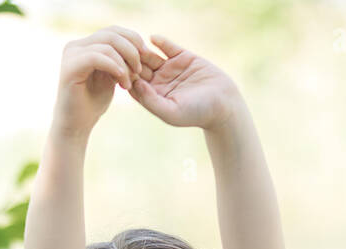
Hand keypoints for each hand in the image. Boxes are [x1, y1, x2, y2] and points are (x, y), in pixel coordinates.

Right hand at [53, 26, 155, 136]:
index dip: (133, 40)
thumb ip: (119, 60)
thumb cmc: (93, 102)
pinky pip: (96, 57)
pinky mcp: (69, 67)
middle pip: (112, 34)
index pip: (114, 30)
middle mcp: (76, 45)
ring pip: (106, 44)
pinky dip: (113, 67)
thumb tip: (137, 46)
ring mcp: (71, 54)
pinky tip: (122, 81)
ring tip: (129, 83)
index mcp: (86, 45)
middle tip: (140, 70)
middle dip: (132, 51)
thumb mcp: (111, 76)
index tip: (146, 58)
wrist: (76, 124)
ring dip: (124, 63)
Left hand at [127, 34, 242, 130]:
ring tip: (136, 44)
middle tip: (124, 54)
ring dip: (142, 49)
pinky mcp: (182, 57)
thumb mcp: (171, 112)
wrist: (224, 102)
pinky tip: (154, 38)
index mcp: (153, 97)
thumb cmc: (197, 113)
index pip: (133, 84)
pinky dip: (159, 40)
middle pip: (138, 68)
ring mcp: (170, 68)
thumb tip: (134, 84)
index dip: (125, 77)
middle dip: (130, 61)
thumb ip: (151, 101)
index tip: (120, 71)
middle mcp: (159, 82)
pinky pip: (167, 46)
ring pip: (150, 56)